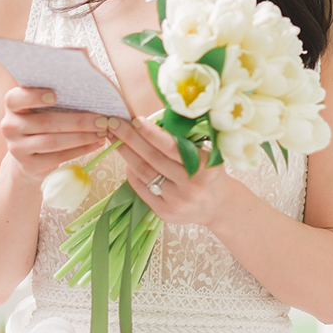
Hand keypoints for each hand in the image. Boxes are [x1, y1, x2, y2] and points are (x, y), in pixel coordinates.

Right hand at [0, 87, 109, 182]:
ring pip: (53, 141)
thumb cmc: (42, 122)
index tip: (55, 95)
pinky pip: (58, 157)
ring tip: (102, 132)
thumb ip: (54, 97)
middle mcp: (10, 126)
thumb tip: (87, 86)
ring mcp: (17, 148)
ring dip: (82, 137)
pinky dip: (80, 150)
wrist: (28, 156)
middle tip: (102, 119)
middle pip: (45, 122)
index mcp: (12, 106)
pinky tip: (95, 143)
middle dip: (78, 121)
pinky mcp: (29, 165)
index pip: (15, 99)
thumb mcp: (40, 108)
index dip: (33, 96)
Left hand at [109, 115, 234, 225]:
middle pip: (153, 158)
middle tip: (114, 123)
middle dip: (130, 138)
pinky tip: (127, 161)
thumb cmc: (208, 173)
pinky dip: (132, 173)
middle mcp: (190, 185)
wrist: (218, 206)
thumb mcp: (206, 155)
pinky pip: (142, 189)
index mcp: (204, 167)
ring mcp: (177, 201)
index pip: (171, 147)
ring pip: (144, 173)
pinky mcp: (165, 212)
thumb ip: (184, 141)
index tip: (135, 119)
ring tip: (115, 139)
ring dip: (127, 154)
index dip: (151, 133)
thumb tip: (151, 123)